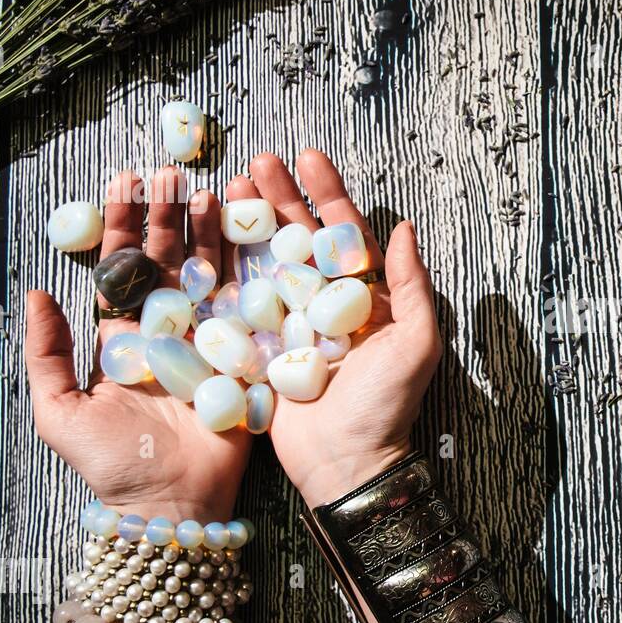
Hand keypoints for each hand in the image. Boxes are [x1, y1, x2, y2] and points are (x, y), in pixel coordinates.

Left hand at [24, 167, 250, 521]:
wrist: (172, 504)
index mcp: (126, 340)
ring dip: (208, 232)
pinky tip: (248, 235)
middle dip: (168, 217)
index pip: (124, 271)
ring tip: (208, 191)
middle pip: (168, 263)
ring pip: (208, 274)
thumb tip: (37, 292)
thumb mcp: (59, 410)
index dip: (124, 228)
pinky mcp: (246, 358)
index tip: (125, 185)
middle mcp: (169, 334)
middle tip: (170, 174)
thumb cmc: (111, 465)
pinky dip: (249, 270)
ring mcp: (211, 342)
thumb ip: (47, 353)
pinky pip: (248, 308)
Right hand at [227, 149, 441, 506]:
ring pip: (267, 261)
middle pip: (301, 239)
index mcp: (366, 298)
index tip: (308, 157)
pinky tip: (206, 237)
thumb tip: (405, 227)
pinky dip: (224, 270)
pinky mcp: (259, 348)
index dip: (327, 194)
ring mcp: (290, 324)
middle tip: (257, 162)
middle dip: (280, 199)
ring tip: (228, 187)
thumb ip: (411, 286)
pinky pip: (240, 302)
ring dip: (249, 224)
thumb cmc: (387, 406)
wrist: (344, 465)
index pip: (345, 233)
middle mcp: (327, 304)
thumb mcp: (415, 343)